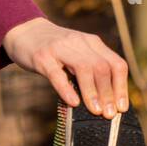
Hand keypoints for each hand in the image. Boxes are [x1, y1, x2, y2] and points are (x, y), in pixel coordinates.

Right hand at [1, 18, 128, 115]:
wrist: (25, 31)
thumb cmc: (55, 50)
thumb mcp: (77, 52)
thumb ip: (91, 70)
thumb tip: (108, 102)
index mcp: (92, 42)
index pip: (116, 64)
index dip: (121, 87)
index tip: (121, 108)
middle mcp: (79, 42)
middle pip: (102, 67)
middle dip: (109, 93)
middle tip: (109, 115)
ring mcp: (60, 48)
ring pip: (84, 68)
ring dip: (92, 92)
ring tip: (96, 111)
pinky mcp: (42, 56)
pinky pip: (57, 74)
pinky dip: (67, 89)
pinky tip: (73, 103)